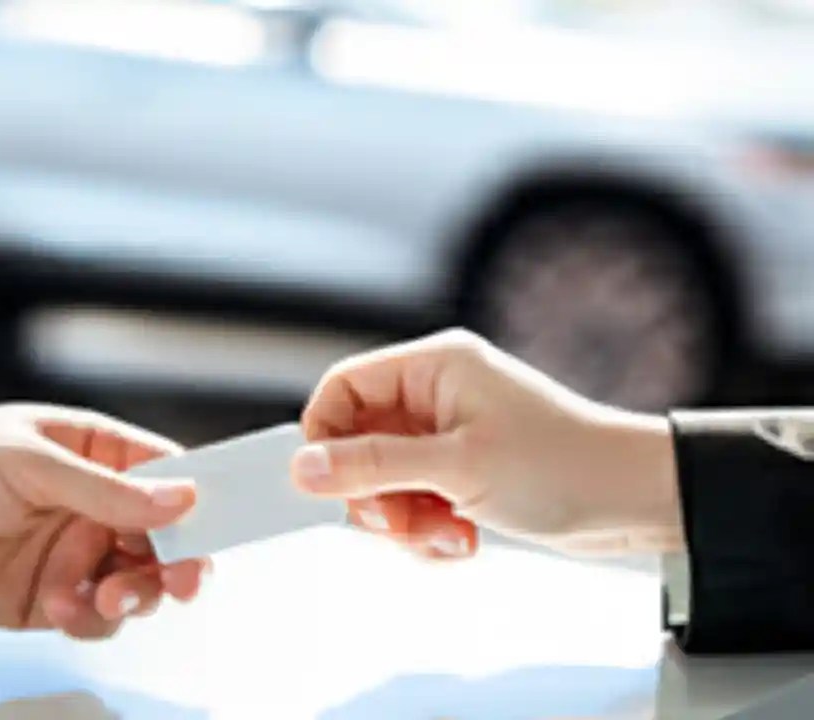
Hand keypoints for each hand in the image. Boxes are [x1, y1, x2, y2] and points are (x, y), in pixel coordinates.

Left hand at [0, 404, 208, 638]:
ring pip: (137, 584)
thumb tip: (181, 501)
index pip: (169, 474)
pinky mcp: (48, 597)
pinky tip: (61, 606)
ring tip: (103, 595)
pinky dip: (91, 619)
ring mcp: (72, 552)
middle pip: (165, 539)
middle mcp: (92, 504)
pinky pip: (94, 618)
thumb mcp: (27, 462)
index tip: (221, 528)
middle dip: (177, 563)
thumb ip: (105, 490)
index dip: (201, 500)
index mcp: (95, 452)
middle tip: (178, 582)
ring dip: (134, 595)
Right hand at [290, 329, 682, 558]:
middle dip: (373, 493)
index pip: (342, 389)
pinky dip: (428, 528)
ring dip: (404, 519)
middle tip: (399, 521)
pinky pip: (415, 501)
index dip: (325, 438)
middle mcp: (438, 394)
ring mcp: (451, 435)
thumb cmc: (567, 465)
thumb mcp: (456, 467)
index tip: (329, 484)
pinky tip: (462, 538)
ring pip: (384, 480)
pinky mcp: (465, 471)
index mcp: (434, 366)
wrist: (638, 501)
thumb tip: (304, 467)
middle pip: (358, 442)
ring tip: (444, 532)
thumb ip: (372, 466)